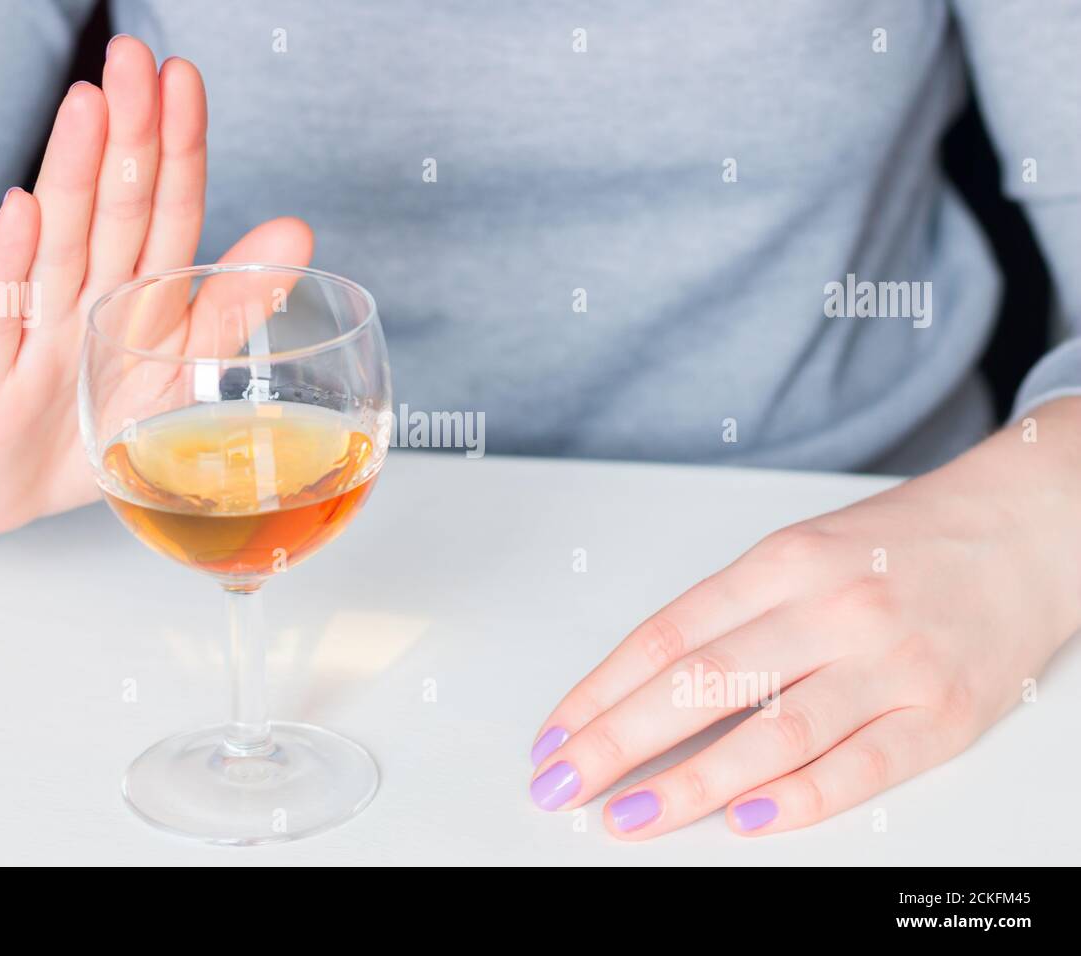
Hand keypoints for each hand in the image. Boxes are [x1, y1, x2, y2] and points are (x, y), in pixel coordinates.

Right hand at [0, 37, 313, 534]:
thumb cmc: (90, 417)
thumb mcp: (175, 368)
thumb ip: (231, 304)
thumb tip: (298, 229)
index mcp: (138, 298)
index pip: (165, 212)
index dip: (177, 149)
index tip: (183, 77)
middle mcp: (85, 302)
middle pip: (112, 213)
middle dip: (128, 137)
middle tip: (135, 56)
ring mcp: (33, 337)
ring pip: (61, 249)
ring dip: (75, 178)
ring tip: (91, 107)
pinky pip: (1, 320)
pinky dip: (10, 267)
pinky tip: (22, 210)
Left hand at [529, 397, 1080, 837]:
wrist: (1030, 526)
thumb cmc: (900, 543)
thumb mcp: (801, 551)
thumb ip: (731, 615)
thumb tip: (642, 687)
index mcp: (782, 562)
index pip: (666, 636)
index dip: (599, 691)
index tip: (555, 736)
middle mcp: (829, 608)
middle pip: (701, 683)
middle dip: (618, 741)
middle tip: (562, 785)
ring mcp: (889, 661)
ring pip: (773, 731)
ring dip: (691, 782)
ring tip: (630, 816)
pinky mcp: (944, 712)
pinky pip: (863, 764)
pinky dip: (801, 798)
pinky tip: (746, 821)